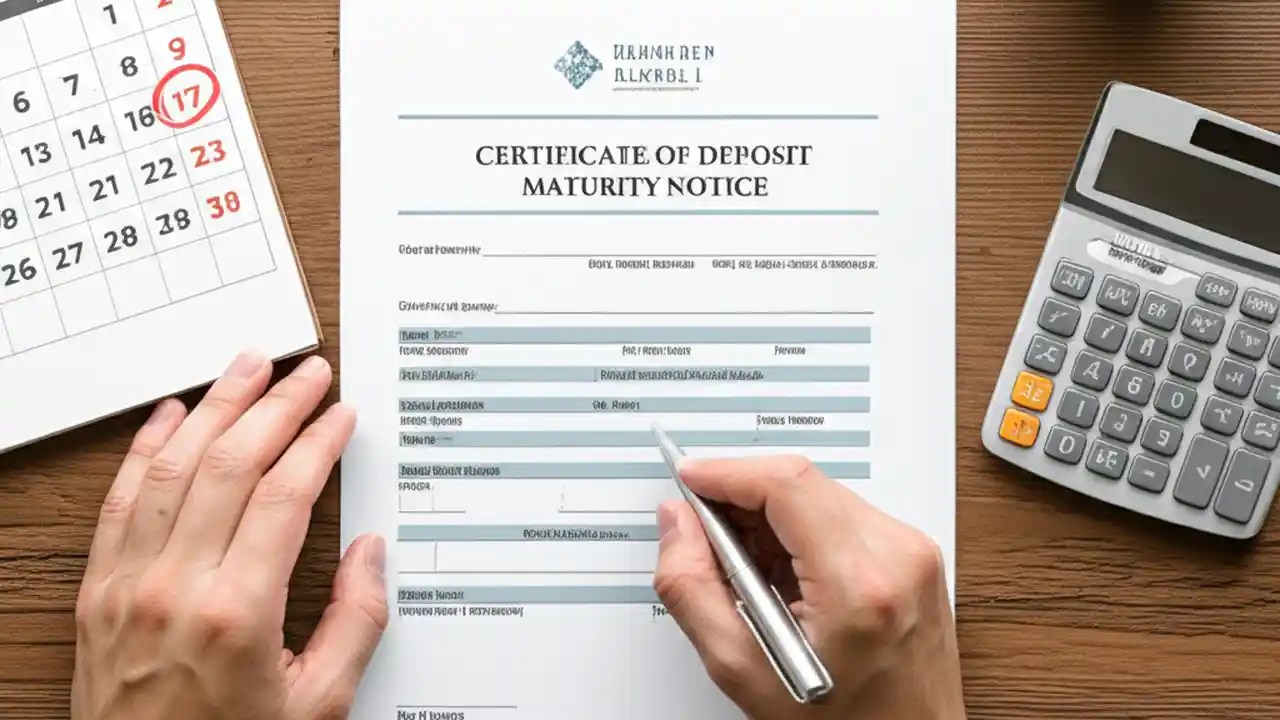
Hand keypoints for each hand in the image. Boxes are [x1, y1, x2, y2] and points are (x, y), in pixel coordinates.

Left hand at [72, 351, 387, 719]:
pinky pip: (120, 501)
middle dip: (276, 407)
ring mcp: (127, 585)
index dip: (318, 443)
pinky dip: (145, 449)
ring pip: (173, 467)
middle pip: (231, 464)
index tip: (340, 415)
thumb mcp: (318, 704)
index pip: (284, 494)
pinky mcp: (96, 592)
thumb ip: (356, 623)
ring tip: (247, 366)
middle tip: (307, 373)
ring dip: (214, 406)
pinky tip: (170, 414)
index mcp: (238, 613)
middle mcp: (175, 587)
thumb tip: (371, 553)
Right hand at [654, 456, 964, 719]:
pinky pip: (844, 515)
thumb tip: (677, 524)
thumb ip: (693, 589)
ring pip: (821, 494)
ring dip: (773, 516)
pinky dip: (803, 532)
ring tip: (751, 572)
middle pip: (802, 482)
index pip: (785, 484)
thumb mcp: (744, 671)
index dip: (727, 473)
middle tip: (706, 534)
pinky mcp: (914, 556)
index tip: (690, 480)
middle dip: (744, 497)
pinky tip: (786, 576)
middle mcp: (897, 556)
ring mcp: (913, 553)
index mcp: (858, 585)